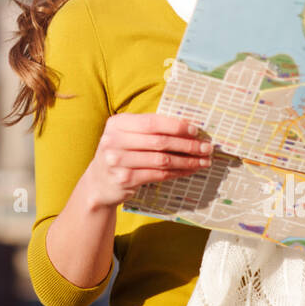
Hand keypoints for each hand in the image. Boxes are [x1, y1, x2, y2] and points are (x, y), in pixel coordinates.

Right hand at [80, 113, 213, 209]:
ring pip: (162, 160)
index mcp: (117, 124)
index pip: (152, 122)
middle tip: (206, 148)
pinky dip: (177, 172)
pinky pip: (158, 175)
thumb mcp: (126, 135)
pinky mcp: (125, 179)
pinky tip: (189, 170)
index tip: (195, 130)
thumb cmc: (120, 153)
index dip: (176, 126)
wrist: (98, 183)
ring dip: (187, 160)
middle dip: (187, 145)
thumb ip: (148, 129)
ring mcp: (118, 162)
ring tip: (203, 161)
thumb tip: (187, 127)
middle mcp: (114, 141)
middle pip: (159, 141)